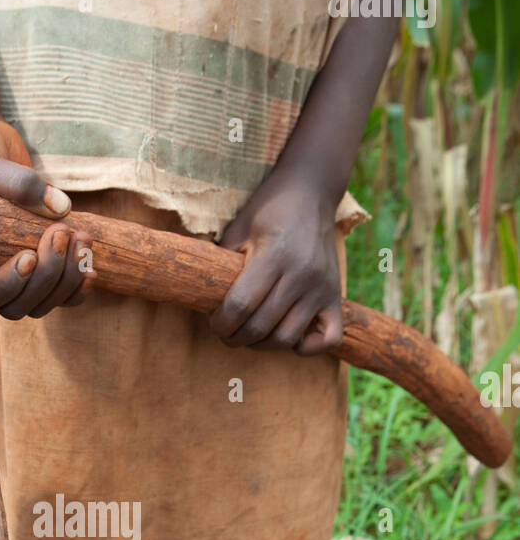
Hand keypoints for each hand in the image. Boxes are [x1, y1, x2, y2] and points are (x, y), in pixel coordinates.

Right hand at [0, 107, 93, 319]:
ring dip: (67, 279)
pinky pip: (59, 295)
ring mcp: (12, 275)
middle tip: (61, 231)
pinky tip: (91, 265)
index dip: (4, 288)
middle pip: (16, 307)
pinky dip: (77, 285)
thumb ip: (18, 184)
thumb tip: (62, 208)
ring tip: (82, 237)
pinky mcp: (38, 266)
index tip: (28, 256)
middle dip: (46, 277)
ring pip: (42, 304)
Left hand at [209, 173, 342, 356]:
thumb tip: (204, 300)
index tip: (214, 322)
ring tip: (250, 334)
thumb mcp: (238, 228)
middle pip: (261, 327)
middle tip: (226, 332)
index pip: (241, 305)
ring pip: (287, 338)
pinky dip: (307, 347)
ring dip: (262, 344)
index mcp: (275, 256)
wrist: (311, 192)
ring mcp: (322, 288)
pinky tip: (290, 337)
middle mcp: (302, 275)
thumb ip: (223, 264)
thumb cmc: (268, 210)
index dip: (221, 323)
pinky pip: (328, 338)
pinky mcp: (335, 296)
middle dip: (235, 337)